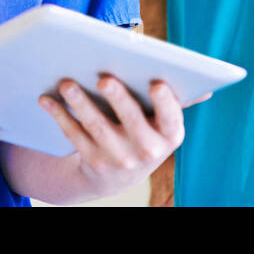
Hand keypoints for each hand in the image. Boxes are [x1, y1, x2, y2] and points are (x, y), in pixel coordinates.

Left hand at [37, 75, 192, 198]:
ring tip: (67, 82)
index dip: (165, 102)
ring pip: (98, 127)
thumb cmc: (147, 130)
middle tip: (104, 78)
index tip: (156, 82)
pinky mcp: (93, 162)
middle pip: (131, 120)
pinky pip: (74, 135)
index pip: (170, 117)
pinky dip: (59, 115)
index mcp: (171, 134)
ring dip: (81, 103)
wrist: (121, 174)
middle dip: (118, 98)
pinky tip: (47, 99)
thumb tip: (206, 87)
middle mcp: (147, 150)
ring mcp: (119, 158)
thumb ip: (176, 100)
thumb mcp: (165, 121)